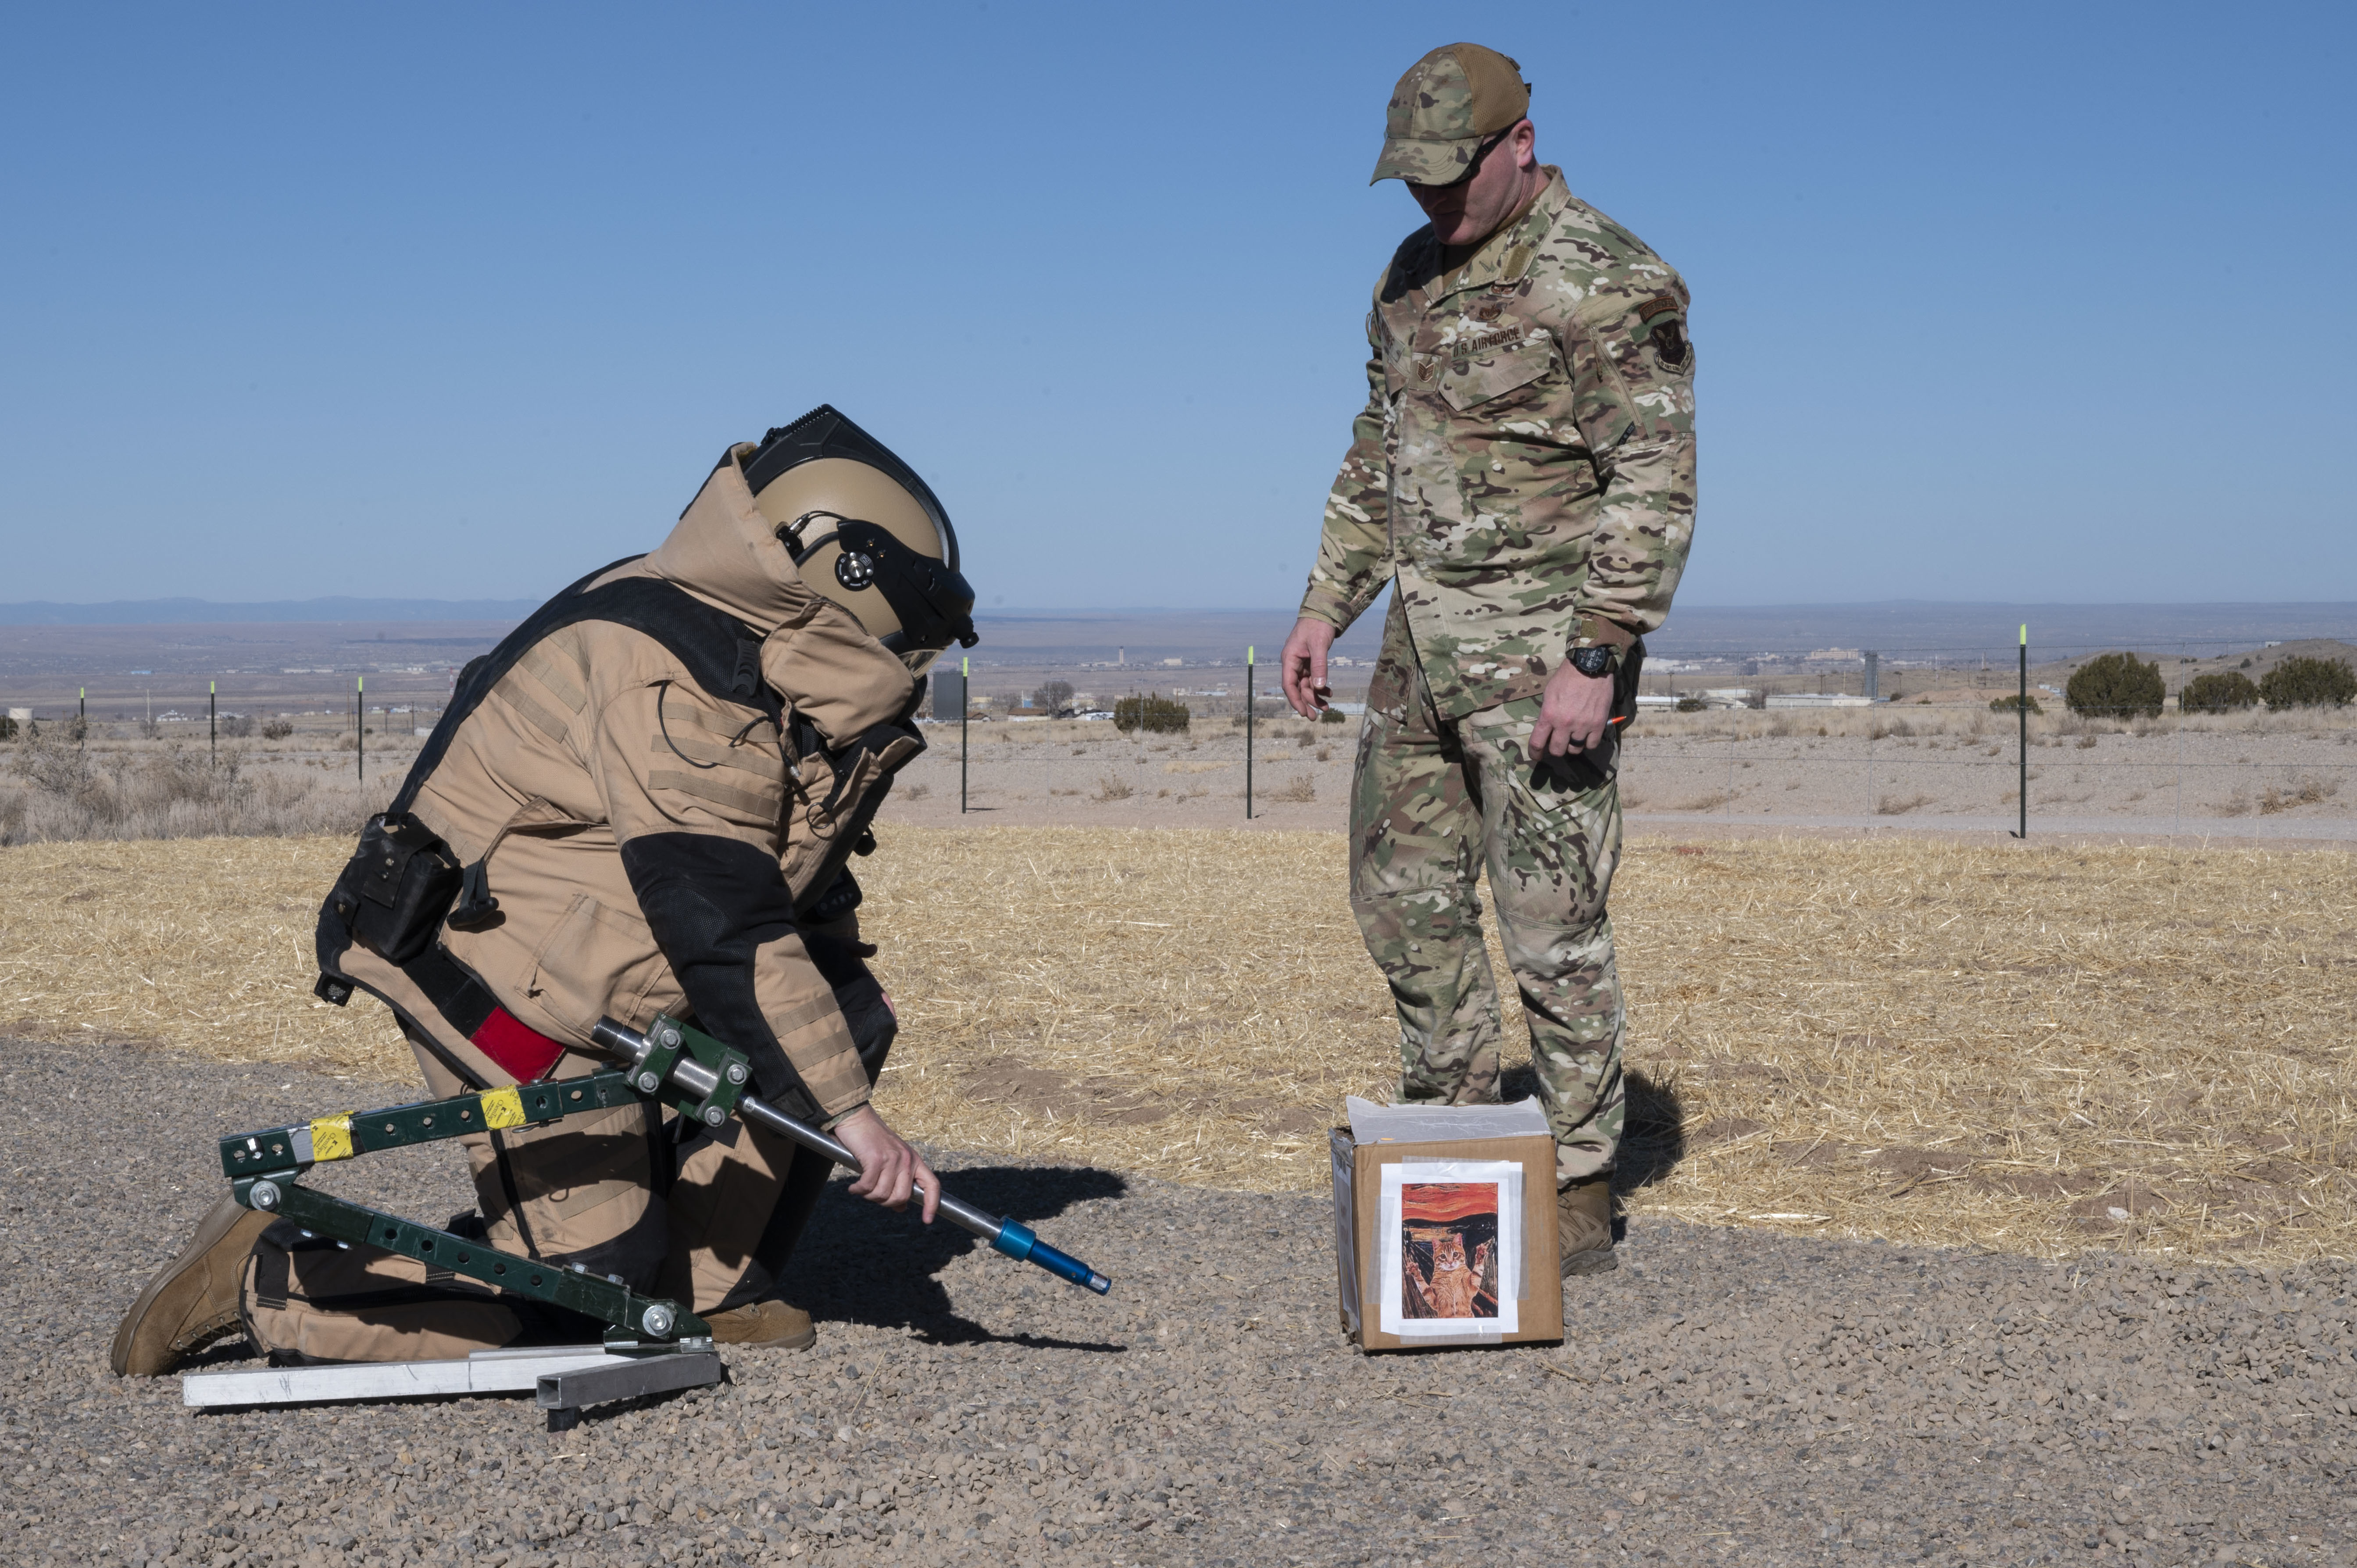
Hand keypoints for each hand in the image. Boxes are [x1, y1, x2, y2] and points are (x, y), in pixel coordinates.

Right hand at [831, 1106, 939, 1223]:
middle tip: (871, 1195)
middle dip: (884, 1202)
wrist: (856, 1118)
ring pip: (883, 1194)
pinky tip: (853, 1187)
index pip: (932, 1185)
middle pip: (901, 1197)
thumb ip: (898, 1182)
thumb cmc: (871, 1141)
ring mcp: (892, 1158)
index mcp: (914, 1160)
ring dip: (869, 1196)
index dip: (932, 1204)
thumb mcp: (891, 1161)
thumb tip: (902, 1207)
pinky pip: (868, 1187)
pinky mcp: (876, 1159)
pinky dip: (858, 1190)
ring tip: (861, 1188)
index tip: (928, 1220)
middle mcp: (907, 1159)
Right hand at [1278, 617, 1336, 717]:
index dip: (1295, 700)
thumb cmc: (1317, 626)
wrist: (1323, 612)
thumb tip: (1319, 687)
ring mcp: (1301, 663)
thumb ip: (1319, 666)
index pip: (1289, 684)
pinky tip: (1329, 693)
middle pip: (1297, 688)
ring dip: (1315, 696)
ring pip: (1306, 685)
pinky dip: (1320, 686)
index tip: (1303, 712)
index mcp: (1289, 658)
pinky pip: (1313, 678)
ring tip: (1327, 707)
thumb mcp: (1319, 646)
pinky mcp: (1309, 662)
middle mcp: (1293, 662)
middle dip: (1306, 703)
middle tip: (1314, 717)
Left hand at [1529, 658, 1617, 757]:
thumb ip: (1547, 714)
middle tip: (1558, 742)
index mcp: (1549, 715)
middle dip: (1556, 749)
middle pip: (1557, 751)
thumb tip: (1547, 729)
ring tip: (1573, 737)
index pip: (1537, 743)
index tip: (1536, 756)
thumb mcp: (1549, 694)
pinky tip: (1586, 735)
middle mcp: (1564, 724)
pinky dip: (1588, 743)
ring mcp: (1582, 725)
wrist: (1589, 667)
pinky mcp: (1598, 724)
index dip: (1534, 753)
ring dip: (1572, 745)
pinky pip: (1591, 745)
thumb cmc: (1566, 678)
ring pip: (1575, 749)